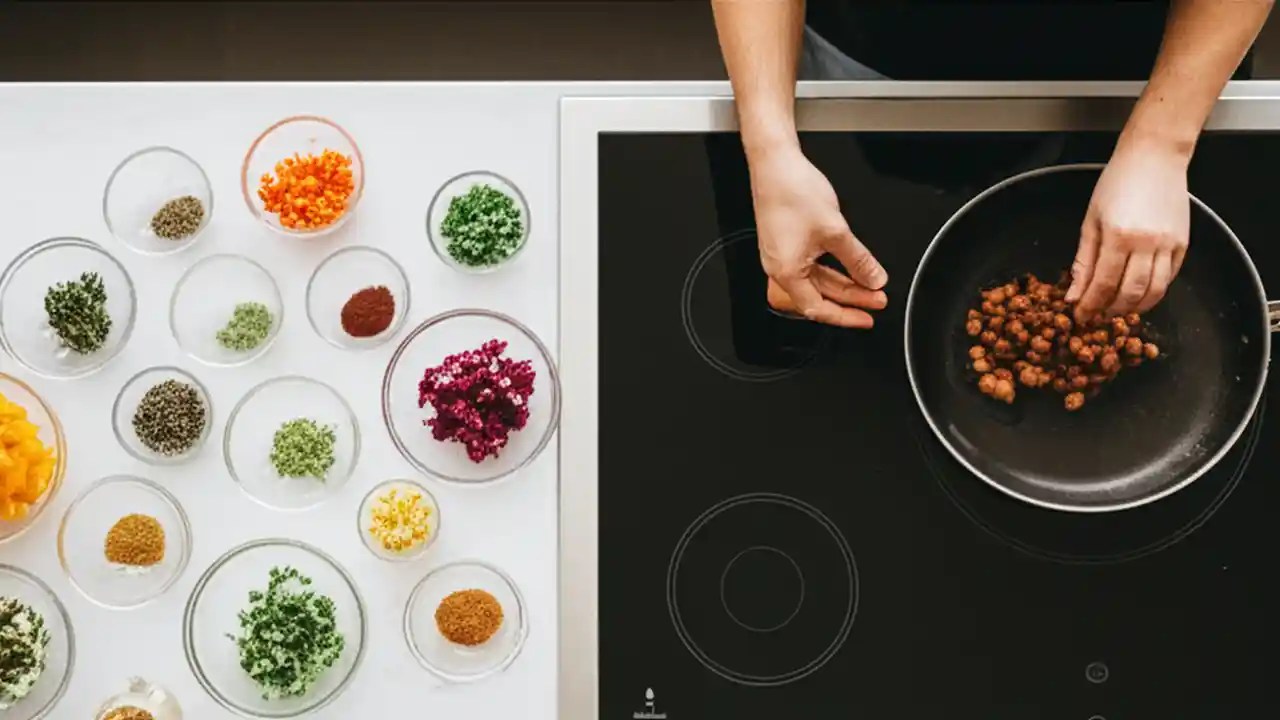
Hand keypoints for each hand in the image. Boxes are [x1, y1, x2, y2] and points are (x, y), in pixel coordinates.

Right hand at [750, 145, 887, 327]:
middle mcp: (779, 267)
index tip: (867, 317)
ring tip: (870, 284)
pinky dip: (834, 269)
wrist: (775, 163)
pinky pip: (812, 265)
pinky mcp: (786, 243)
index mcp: (786, 271)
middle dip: (851, 299)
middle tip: (877, 300)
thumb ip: (858, 259)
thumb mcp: (835, 230)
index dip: (845, 316)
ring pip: (818, 280)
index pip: (818, 308)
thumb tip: (874, 278)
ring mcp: (782, 255)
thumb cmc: (792, 191)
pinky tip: (850, 267)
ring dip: (845, 284)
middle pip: (819, 296)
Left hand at [1066, 142, 1189, 321]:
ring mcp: (1169, 244)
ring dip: (1135, 307)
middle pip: (1130, 293)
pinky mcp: (1183, 243)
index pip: (1102, 285)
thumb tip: (1074, 295)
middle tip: (1099, 315)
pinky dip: (1154, 291)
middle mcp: (1147, 243)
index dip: (1090, 306)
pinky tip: (1140, 292)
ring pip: (1154, 291)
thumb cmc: (1116, 184)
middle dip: (1112, 310)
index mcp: (1118, 236)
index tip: (1081, 316)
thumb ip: (1083, 261)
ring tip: (1119, 308)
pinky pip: (1170, 277)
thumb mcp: (1090, 221)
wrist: (1153, 157)